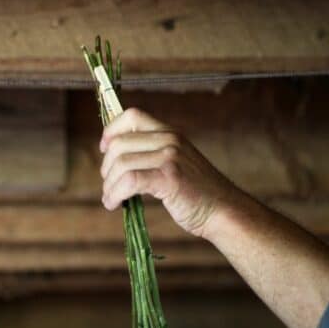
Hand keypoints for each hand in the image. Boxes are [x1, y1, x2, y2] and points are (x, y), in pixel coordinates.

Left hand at [99, 108, 242, 237]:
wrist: (224, 211)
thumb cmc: (197, 192)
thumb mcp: (176, 162)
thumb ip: (151, 154)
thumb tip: (114, 156)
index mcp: (170, 133)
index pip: (132, 116)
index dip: (111, 130)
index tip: (104, 148)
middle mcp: (170, 140)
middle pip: (119, 144)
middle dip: (107, 167)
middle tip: (109, 185)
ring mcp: (170, 158)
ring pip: (121, 164)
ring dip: (109, 185)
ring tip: (111, 198)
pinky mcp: (169, 178)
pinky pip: (129, 181)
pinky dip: (115, 194)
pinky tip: (115, 204)